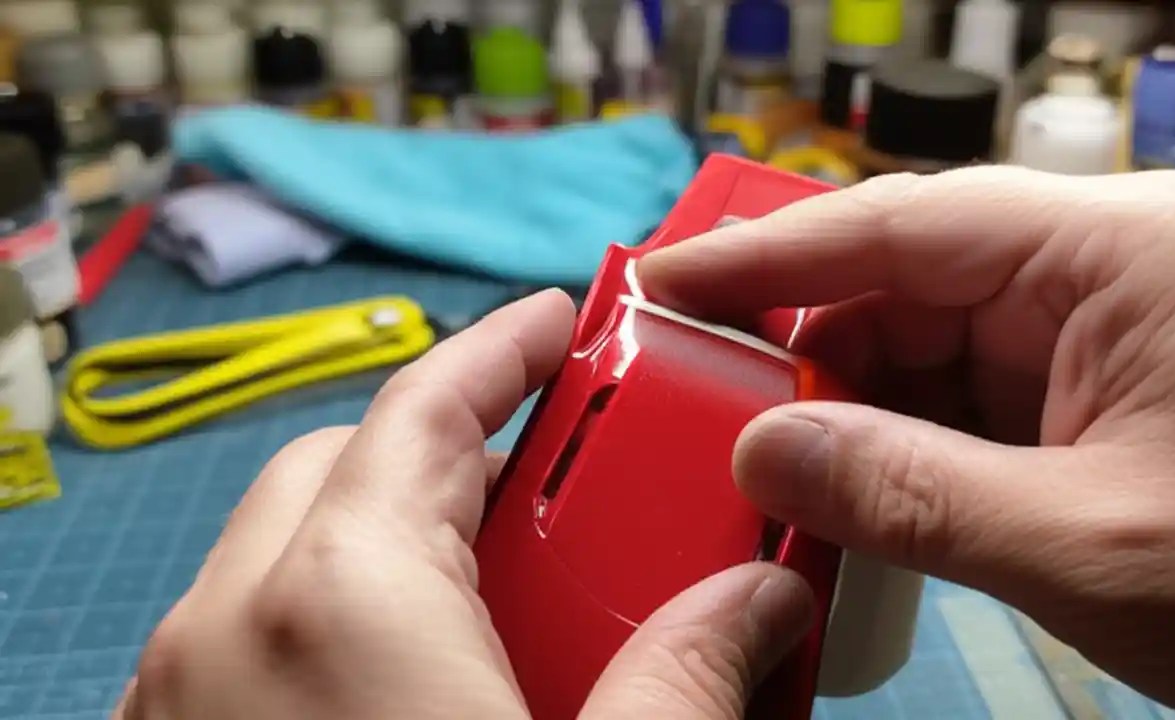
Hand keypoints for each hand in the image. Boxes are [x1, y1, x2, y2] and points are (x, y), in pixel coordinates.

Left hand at [114, 291, 814, 719]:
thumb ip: (694, 673)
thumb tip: (763, 593)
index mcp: (340, 597)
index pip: (426, 407)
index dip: (505, 350)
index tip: (562, 323)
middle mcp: (226, 630)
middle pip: (345, 471)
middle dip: (451, 452)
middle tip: (557, 481)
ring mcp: (176, 706)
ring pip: (287, 559)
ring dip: (394, 543)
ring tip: (507, 599)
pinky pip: (251, 648)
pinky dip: (338, 629)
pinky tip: (425, 701)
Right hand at [640, 167, 1174, 717]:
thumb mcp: (1089, 544)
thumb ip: (911, 493)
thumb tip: (761, 449)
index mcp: (1116, 252)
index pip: (904, 224)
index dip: (770, 254)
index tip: (666, 281)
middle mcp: (1099, 268)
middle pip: (905, 279)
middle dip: (804, 345)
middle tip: (700, 399)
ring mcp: (1094, 328)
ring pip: (923, 341)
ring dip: (844, 402)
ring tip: (763, 457)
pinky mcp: (1088, 391)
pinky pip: (959, 395)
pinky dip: (893, 441)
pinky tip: (844, 483)